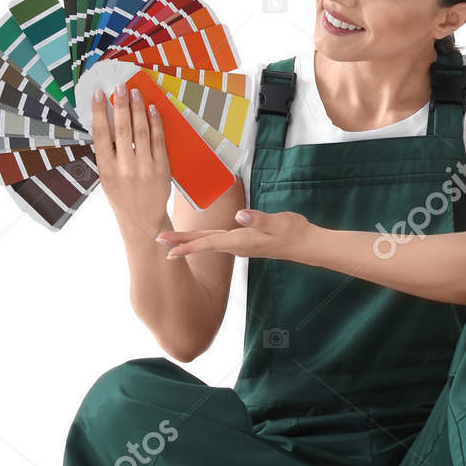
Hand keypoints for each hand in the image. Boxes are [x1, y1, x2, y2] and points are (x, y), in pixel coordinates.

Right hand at [93, 86, 170, 236]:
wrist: (143, 220)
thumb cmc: (121, 196)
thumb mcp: (107, 178)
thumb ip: (107, 153)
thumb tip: (106, 120)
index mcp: (107, 171)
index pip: (101, 135)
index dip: (100, 112)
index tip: (99, 94)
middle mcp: (125, 169)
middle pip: (122, 129)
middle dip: (121, 104)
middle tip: (120, 86)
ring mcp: (145, 168)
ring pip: (141, 131)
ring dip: (138, 109)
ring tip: (135, 92)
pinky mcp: (162, 169)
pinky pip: (159, 140)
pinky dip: (155, 122)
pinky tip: (152, 109)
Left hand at [157, 208, 316, 261]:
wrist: (307, 245)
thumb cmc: (294, 232)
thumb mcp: (278, 223)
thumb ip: (259, 219)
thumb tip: (241, 216)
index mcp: (240, 240)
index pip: (207, 242)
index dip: (186, 245)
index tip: (167, 249)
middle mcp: (237, 245)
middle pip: (203, 244)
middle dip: (180, 244)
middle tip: (158, 242)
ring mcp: (240, 245)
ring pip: (208, 243)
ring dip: (189, 242)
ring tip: (171, 242)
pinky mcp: (244, 242)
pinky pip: (217, 241)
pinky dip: (203, 240)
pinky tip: (198, 238)